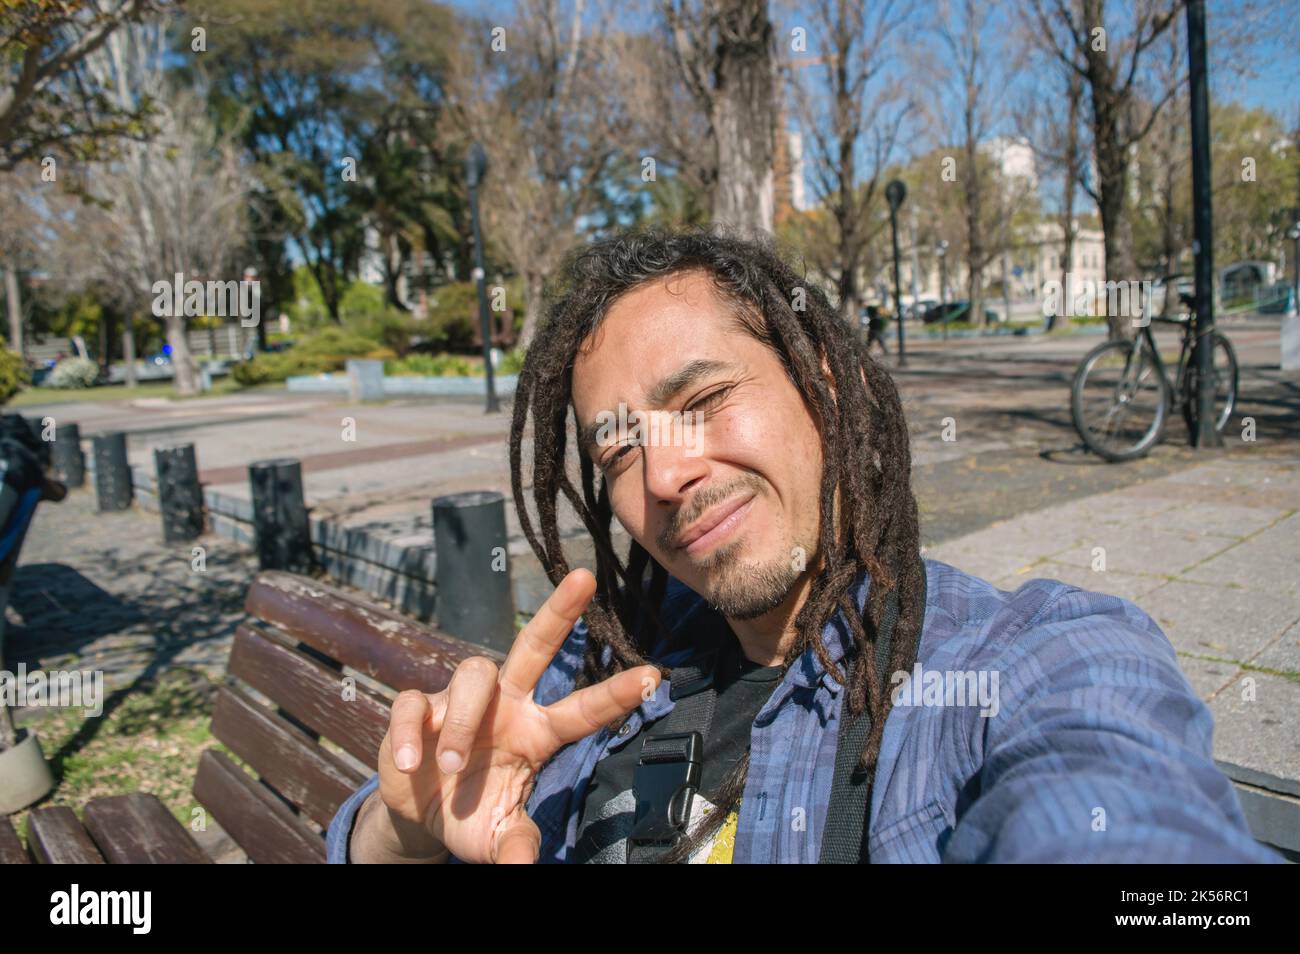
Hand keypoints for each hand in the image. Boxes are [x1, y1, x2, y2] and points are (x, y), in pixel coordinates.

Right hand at [376, 568, 658, 862]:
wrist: (420, 816)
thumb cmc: (472, 816)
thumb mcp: (497, 837)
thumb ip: (515, 845)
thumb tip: (524, 864)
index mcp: (537, 732)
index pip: (582, 710)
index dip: (617, 693)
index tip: (654, 676)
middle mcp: (506, 705)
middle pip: (535, 647)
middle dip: (558, 611)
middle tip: (584, 577)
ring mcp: (462, 702)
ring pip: (473, 675)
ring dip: (465, 722)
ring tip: (450, 771)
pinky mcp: (420, 710)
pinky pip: (416, 705)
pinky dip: (415, 736)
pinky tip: (413, 767)